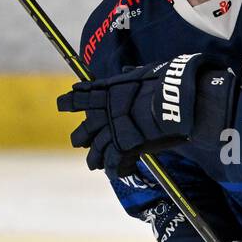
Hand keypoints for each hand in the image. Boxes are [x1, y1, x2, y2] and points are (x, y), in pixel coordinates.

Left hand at [57, 53, 233, 173]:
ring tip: (93, 164)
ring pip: (95, 150)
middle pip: (84, 128)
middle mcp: (106, 111)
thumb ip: (134, 74)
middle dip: (81, 136)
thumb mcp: (148, 71)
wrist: (178, 99)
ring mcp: (113, 130)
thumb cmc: (168, 81)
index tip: (64, 103)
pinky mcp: (124, 147)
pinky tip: (116, 172)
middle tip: (78, 142)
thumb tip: (127, 69)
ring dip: (94, 158)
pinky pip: (113, 163)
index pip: (81, 95)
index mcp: (110, 90)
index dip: (71, 100)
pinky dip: (114, 169)